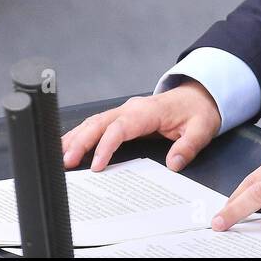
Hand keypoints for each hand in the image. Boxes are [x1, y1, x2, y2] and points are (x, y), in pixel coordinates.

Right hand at [61, 80, 221, 172]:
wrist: (199, 95)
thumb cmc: (197, 111)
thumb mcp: (201, 129)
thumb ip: (188, 146)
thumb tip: (174, 163)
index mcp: (148, 111)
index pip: (121, 127)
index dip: (106, 145)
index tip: (96, 164)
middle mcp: (132, 109)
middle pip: (99, 123)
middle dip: (80, 141)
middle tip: (65, 161)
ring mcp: (124, 111)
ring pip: (93, 122)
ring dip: (75, 138)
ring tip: (59, 156)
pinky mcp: (122, 117)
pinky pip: (97, 124)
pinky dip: (80, 134)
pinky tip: (68, 146)